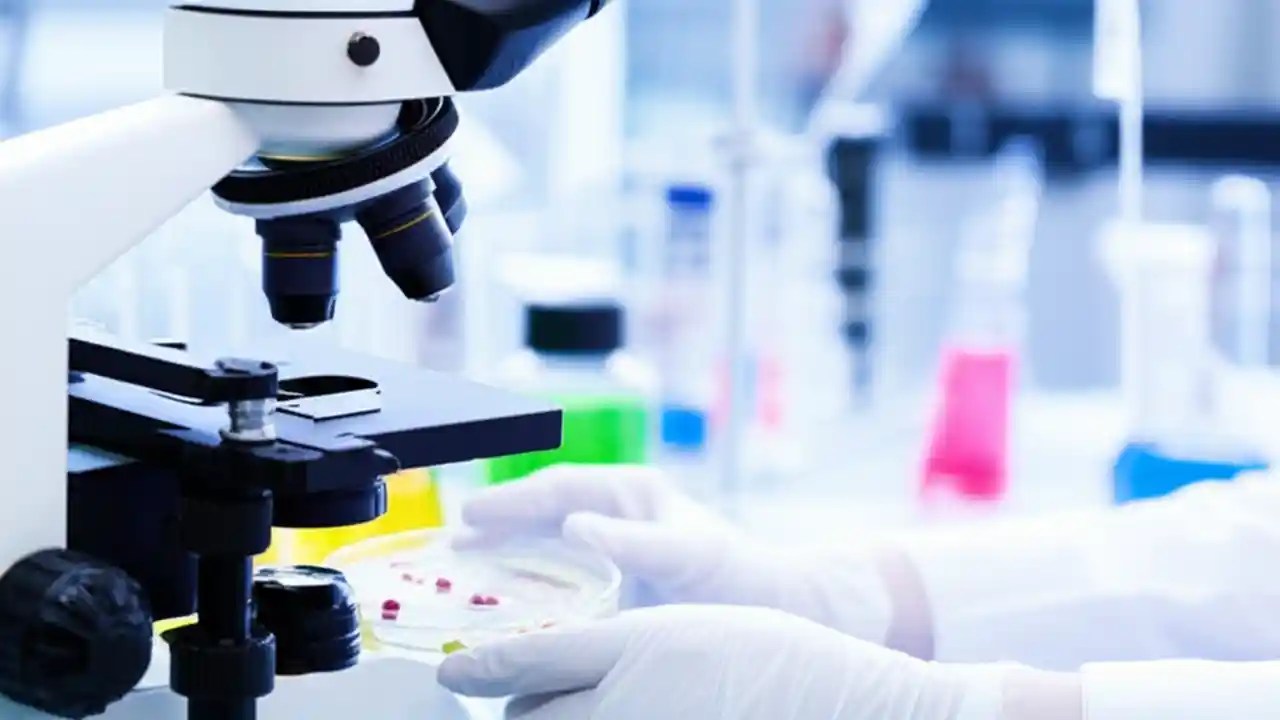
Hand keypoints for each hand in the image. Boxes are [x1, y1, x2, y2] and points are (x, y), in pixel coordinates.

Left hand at [438, 605, 1005, 719]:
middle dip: (514, 713)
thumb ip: (610, 653)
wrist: (846, 705)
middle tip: (517, 706)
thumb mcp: (683, 630)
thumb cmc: (773, 660)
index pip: (521, 662)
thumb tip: (544, 674)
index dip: (476, 669)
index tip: (450, 675)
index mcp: (630, 649)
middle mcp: (623, 706)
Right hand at [459, 465, 892, 641]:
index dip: (514, 500)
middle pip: (541, 511)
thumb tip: (574, 526)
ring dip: (505, 553)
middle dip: (497, 524)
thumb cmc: (738, 575)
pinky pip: (559, 574)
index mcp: (631, 493)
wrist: (772, 608)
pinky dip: (528, 583)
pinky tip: (503, 602)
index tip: (474, 515)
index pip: (559, 489)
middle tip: (449, 544)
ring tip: (459, 569)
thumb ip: (635, 542)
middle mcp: (615, 513)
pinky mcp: (612, 579)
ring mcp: (611, 546)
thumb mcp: (689, 553)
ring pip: (544, 542)